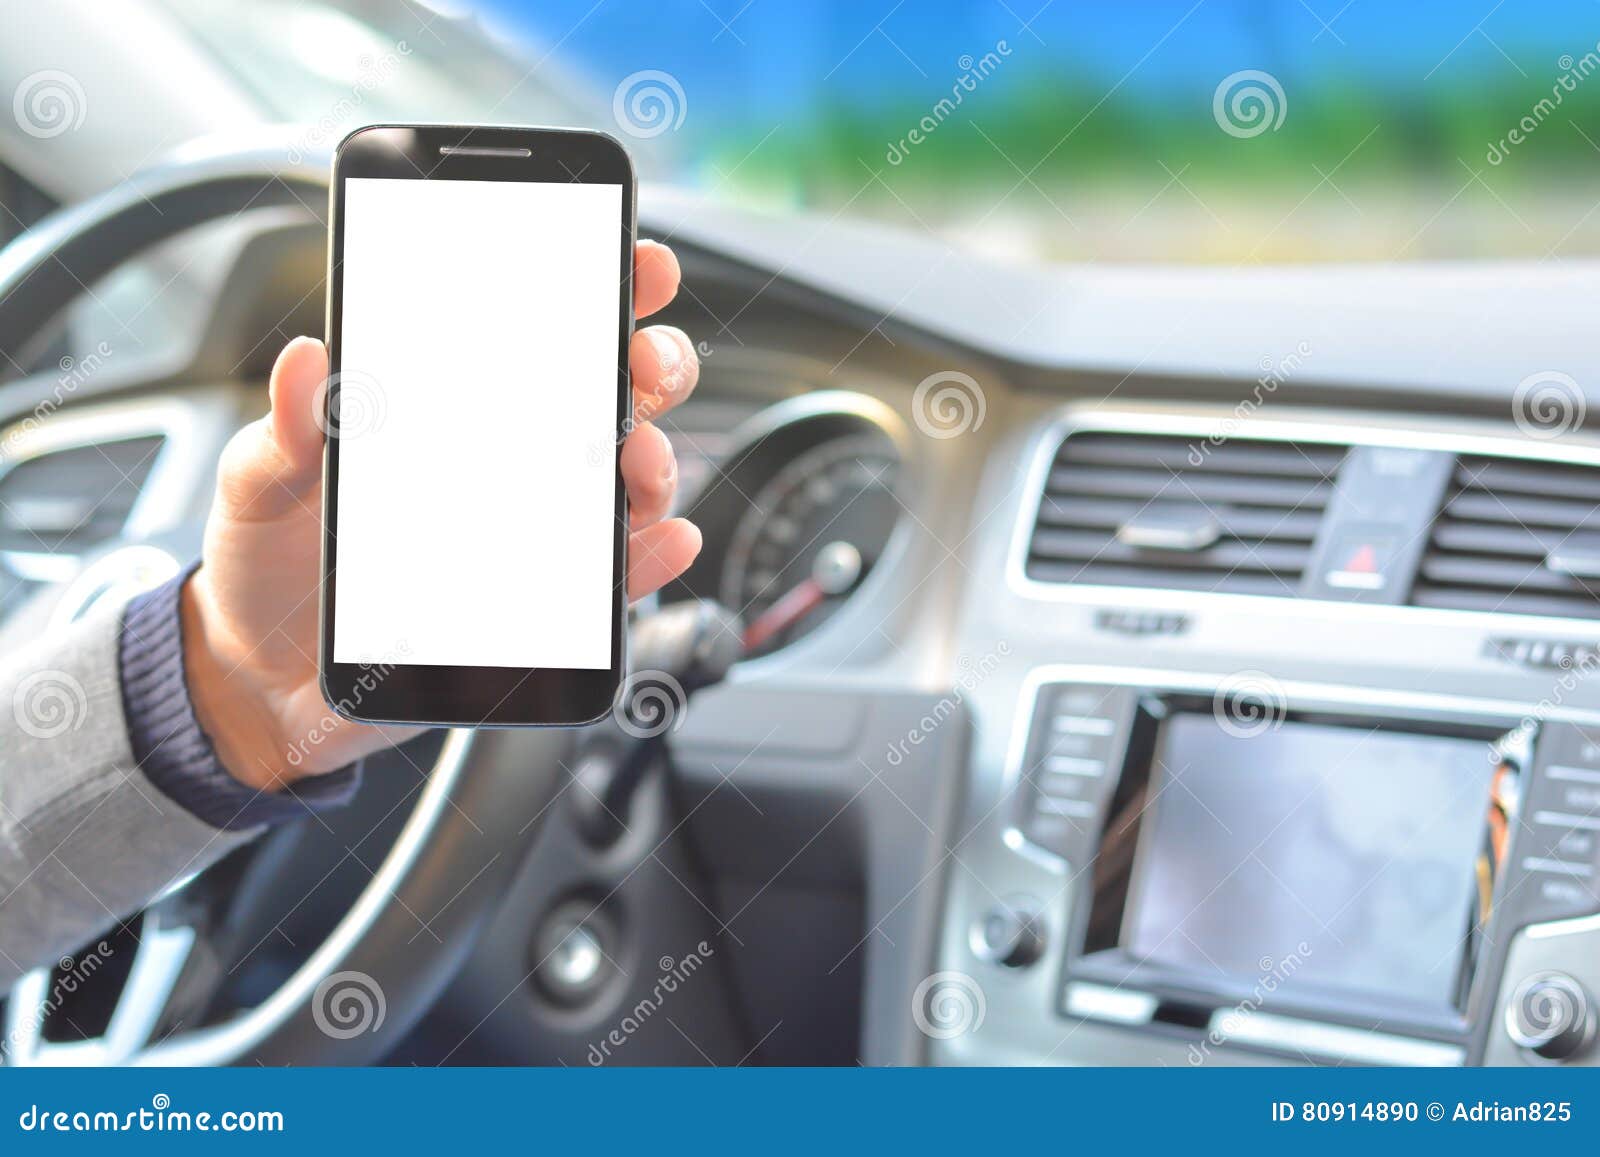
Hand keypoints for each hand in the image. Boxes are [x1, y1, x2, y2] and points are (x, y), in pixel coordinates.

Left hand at [181, 240, 700, 790]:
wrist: (261, 679)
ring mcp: (537, 530)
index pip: (543, 327)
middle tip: (642, 365)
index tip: (636, 261)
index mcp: (453, 406)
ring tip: (635, 463)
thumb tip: (307, 361)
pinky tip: (661, 542)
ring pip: (633, 479)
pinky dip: (655, 556)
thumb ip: (282, 431)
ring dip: (657, 461)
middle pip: (618, 392)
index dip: (605, 283)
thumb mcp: (258, 485)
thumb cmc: (268, 565)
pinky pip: (619, 578)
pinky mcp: (546, 605)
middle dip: (655, 363)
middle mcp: (512, 459)